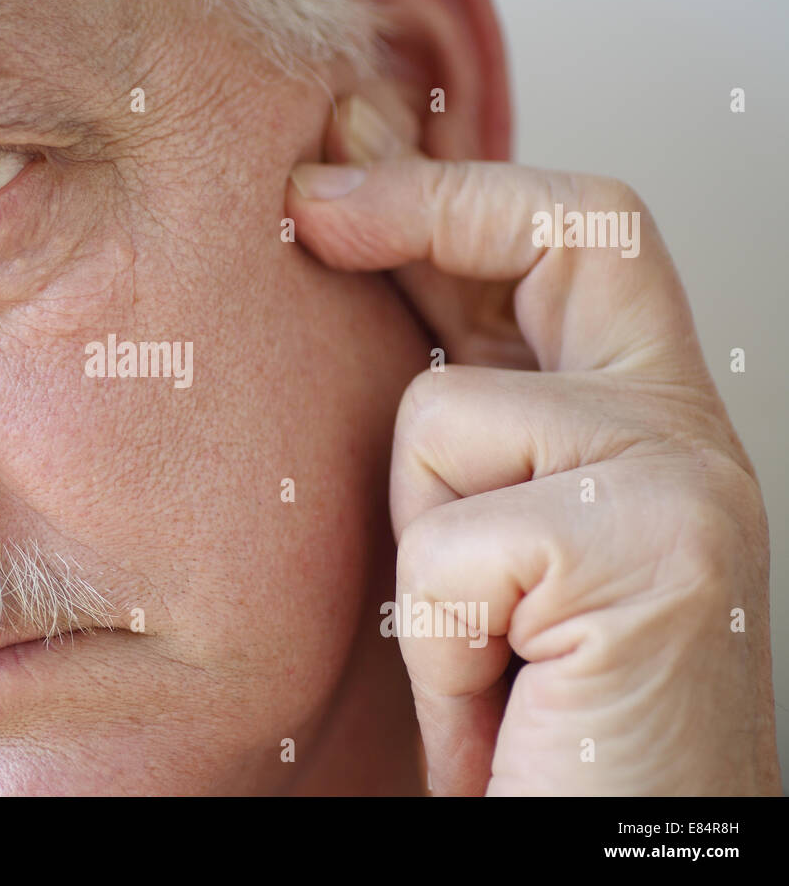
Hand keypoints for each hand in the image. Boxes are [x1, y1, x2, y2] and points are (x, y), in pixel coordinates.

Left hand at [285, 102, 779, 793]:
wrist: (612, 857)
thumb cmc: (531, 721)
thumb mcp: (470, 549)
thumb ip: (448, 432)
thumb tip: (351, 297)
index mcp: (632, 427)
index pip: (563, 246)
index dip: (446, 191)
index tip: (329, 173)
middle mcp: (680, 434)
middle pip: (574, 228)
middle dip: (426, 197)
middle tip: (307, 199)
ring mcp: (683, 482)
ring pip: (441, 415)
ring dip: (417, 548)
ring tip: (478, 649)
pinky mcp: (658, 549)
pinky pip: (454, 542)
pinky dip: (443, 637)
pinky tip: (500, 694)